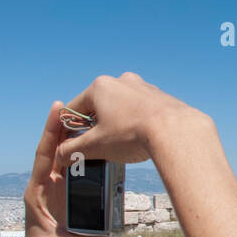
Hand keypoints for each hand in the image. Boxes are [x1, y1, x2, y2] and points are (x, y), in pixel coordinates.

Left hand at [20, 101, 116, 236]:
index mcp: (37, 194)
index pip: (43, 156)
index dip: (50, 131)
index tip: (57, 108)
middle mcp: (44, 189)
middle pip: (54, 150)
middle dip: (64, 126)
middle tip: (79, 104)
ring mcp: (54, 194)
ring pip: (64, 160)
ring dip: (75, 139)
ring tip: (90, 119)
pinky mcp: (64, 201)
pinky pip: (75, 173)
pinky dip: (84, 158)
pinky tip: (97, 147)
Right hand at [52, 72, 214, 170]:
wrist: (176, 132)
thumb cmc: (133, 134)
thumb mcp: (96, 146)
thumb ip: (73, 150)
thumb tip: (60, 155)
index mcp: (100, 87)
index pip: (73, 109)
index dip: (68, 129)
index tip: (69, 144)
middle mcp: (121, 81)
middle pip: (98, 107)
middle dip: (95, 127)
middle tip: (97, 147)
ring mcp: (143, 87)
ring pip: (120, 108)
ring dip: (116, 124)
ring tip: (121, 144)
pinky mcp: (160, 97)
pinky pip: (140, 110)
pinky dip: (136, 122)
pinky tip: (140, 138)